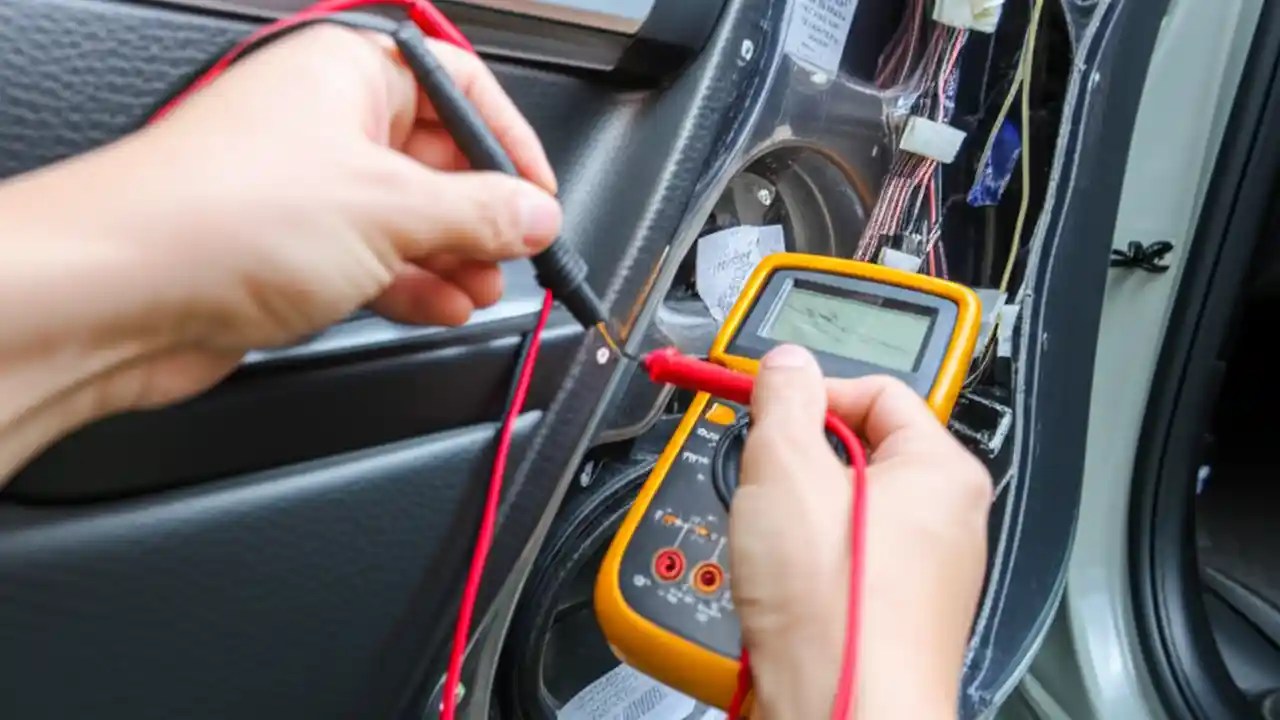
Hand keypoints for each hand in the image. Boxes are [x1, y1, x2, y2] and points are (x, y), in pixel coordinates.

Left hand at [6, 24, 560, 409]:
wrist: (115, 293)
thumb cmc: (219, 217)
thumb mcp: (390, 208)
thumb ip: (480, 213)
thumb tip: (535, 212)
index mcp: (348, 74)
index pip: (459, 92)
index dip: (510, 146)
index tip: (542, 198)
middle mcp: (324, 124)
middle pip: (435, 162)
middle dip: (482, 217)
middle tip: (517, 256)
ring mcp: (304, 190)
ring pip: (406, 219)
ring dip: (452, 260)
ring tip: (481, 291)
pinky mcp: (287, 251)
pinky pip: (371, 261)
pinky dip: (411, 285)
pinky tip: (439, 307)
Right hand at [730, 345, 991, 719]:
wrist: (840, 717)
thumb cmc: (834, 610)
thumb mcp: (787, 471)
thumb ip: (784, 401)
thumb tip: (787, 364)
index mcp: (941, 472)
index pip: (877, 392)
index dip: (812, 392)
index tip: (763, 404)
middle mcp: (945, 522)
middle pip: (858, 452)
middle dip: (797, 460)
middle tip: (760, 474)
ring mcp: (920, 574)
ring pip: (843, 511)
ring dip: (794, 515)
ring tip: (768, 541)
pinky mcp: (890, 615)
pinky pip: (841, 563)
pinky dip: (802, 562)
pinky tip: (779, 583)